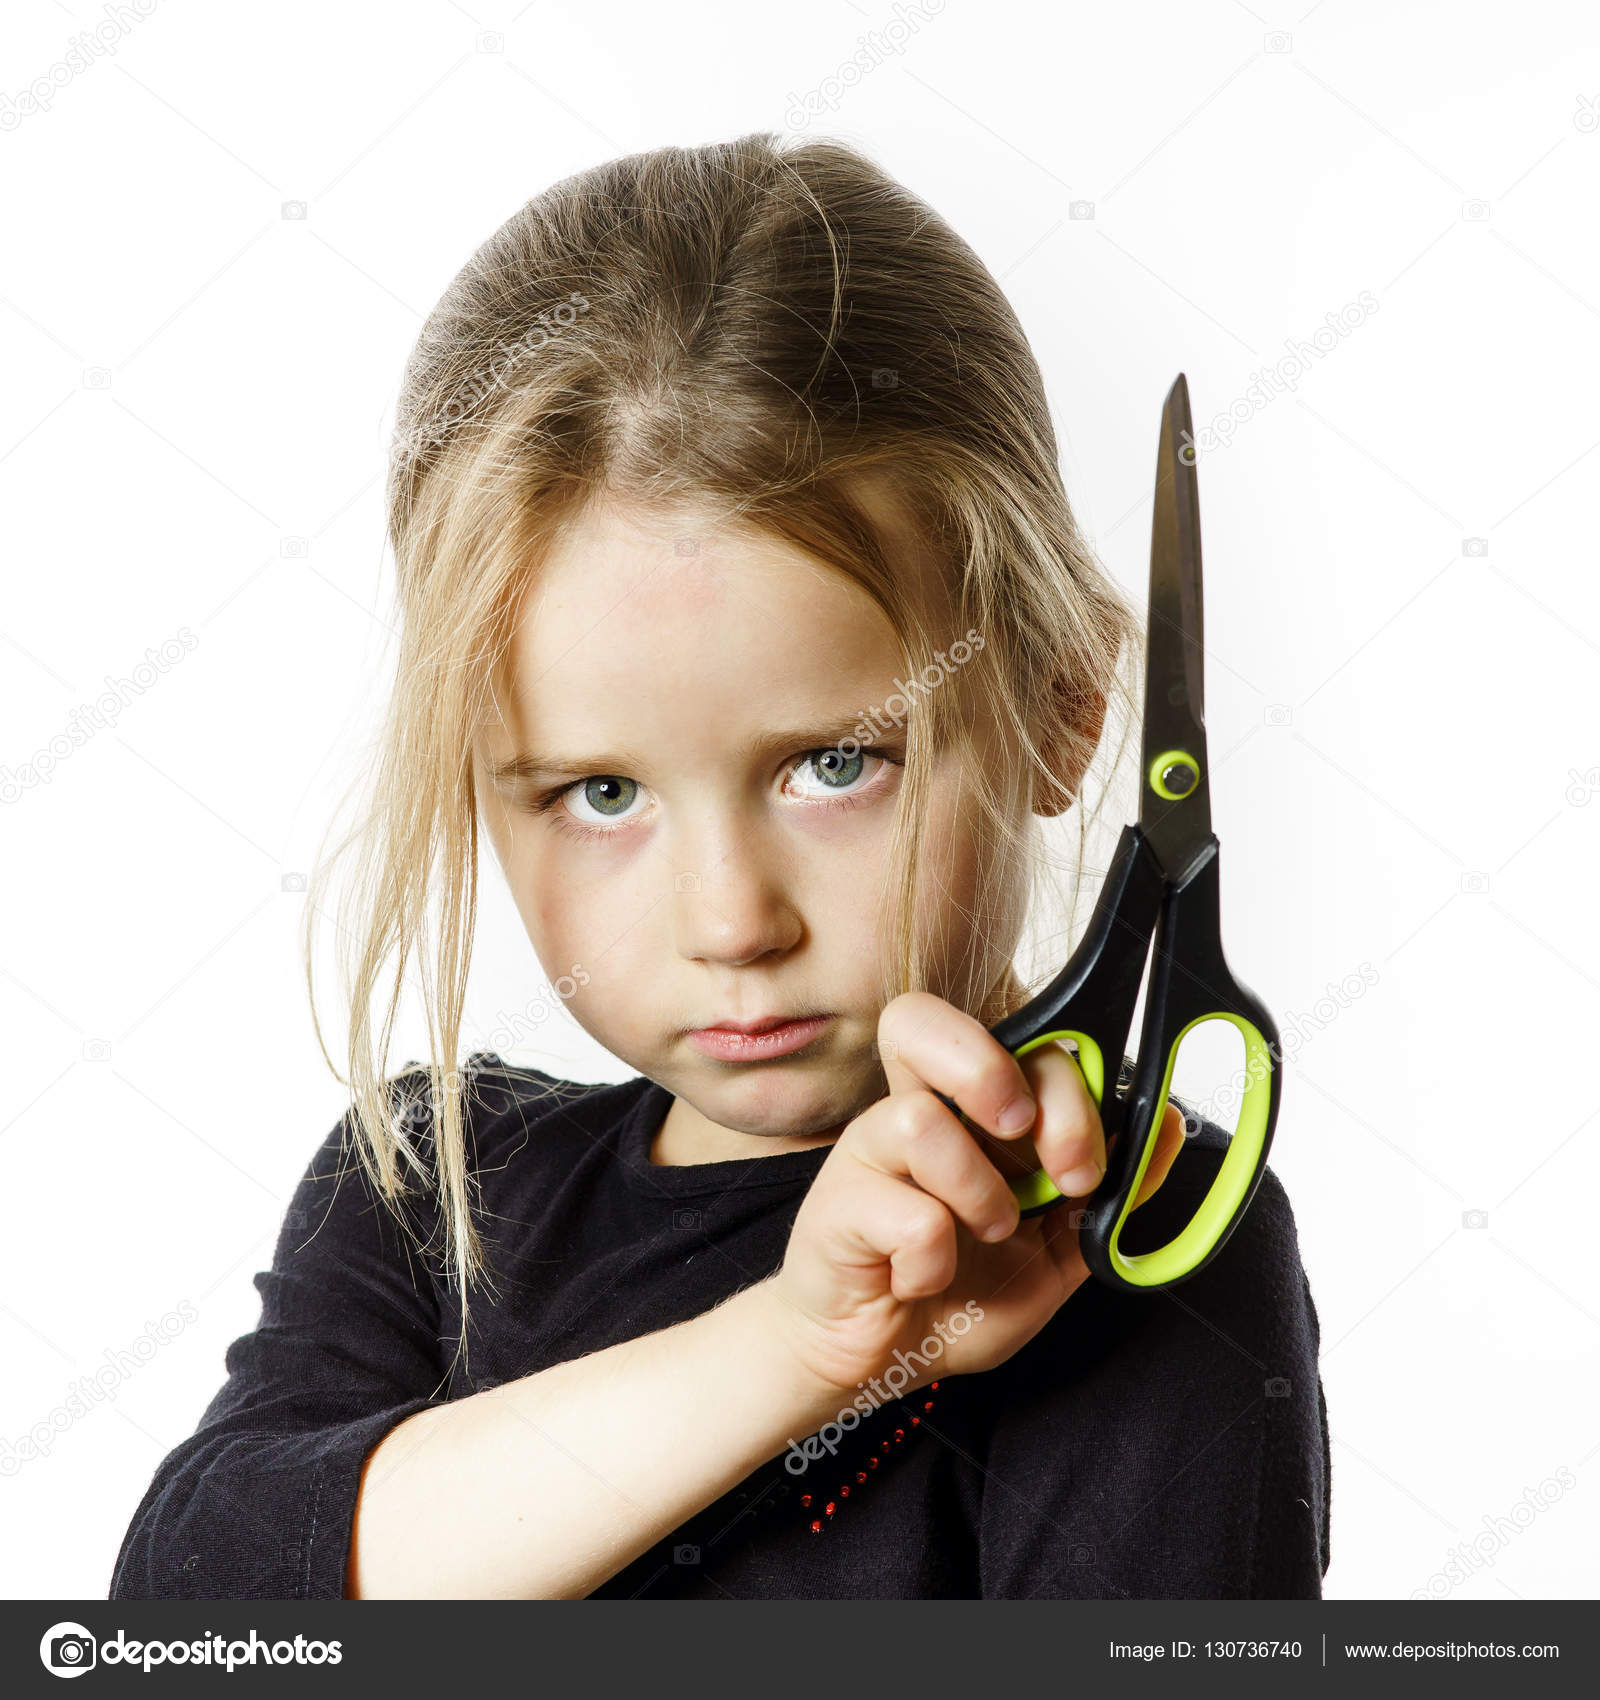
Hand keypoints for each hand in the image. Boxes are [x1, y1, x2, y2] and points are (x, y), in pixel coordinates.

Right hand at [762, 991, 1184, 1397]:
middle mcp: (906, 1112)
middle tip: (1027, 1144)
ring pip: (920, 1120)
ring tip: (978, 1237)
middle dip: (992, 1074)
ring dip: (976, 1195)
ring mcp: (864, 1155)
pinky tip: (919, 1280)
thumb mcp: (1055, 1250)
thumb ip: (1108, 1191)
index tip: (1082, 1161)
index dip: (1058, 1076)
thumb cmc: (956, 1294)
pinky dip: (933, 1265)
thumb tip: (1167, 1122)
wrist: (877, 1365)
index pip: (1001, 1033)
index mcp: (962, 1110)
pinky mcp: (835, 1207)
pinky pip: (909, 1216)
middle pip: (919, 1019)